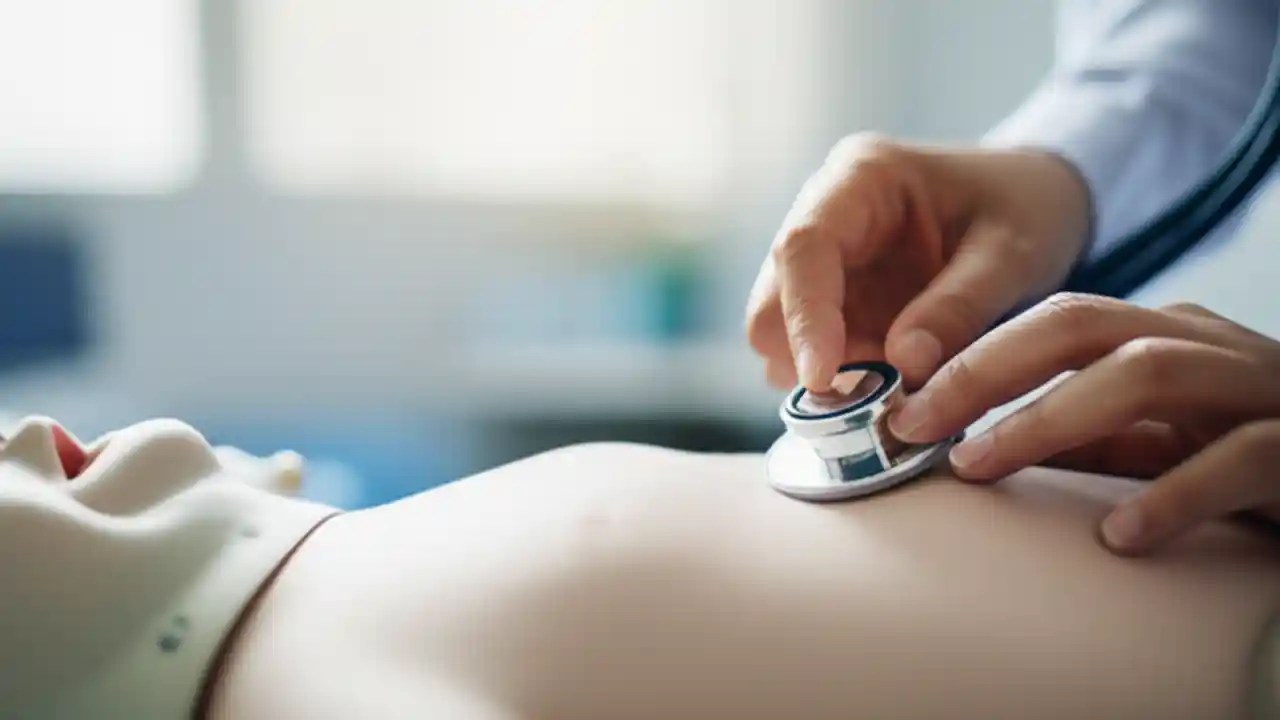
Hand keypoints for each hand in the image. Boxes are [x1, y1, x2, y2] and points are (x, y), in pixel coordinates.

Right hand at [745, 133, 1090, 390]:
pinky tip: (889, 387)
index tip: (821, 379)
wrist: (1035, 204)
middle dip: (808, 356)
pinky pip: (813, 353)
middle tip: (869, 402)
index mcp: (862, 178)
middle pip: (773, 296)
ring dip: (826, 376)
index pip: (804, 246)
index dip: (804, 316)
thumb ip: (960, 307)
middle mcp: (824, 214)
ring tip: (893, 393)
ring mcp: (823, 262)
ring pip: (781, 334)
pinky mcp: (832, 302)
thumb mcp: (1014, 254)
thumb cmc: (1027, 210)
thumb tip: (901, 364)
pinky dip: (841, 382)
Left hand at [888, 293, 1279, 554]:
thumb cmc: (1244, 457)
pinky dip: (1174, 494)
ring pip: (1148, 374)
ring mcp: (1258, 389)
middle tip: (916, 420)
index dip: (972, 353)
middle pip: (1084, 325)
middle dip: (986, 369)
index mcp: (1163, 334)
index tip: (902, 399)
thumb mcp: (1151, 441)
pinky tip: (1118, 536)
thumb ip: (1082, 436)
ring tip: (979, 465)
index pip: (1054, 320)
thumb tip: (973, 442)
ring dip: (1050, 419)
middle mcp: (1205, 345)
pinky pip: (1241, 457)